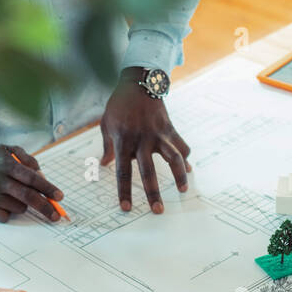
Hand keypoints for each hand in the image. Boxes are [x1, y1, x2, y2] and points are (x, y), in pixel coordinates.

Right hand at [0, 144, 63, 222]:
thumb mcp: (7, 149)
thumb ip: (26, 158)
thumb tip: (40, 173)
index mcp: (5, 163)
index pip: (31, 178)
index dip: (47, 188)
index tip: (59, 197)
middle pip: (27, 196)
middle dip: (44, 207)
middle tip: (55, 215)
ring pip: (18, 208)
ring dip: (22, 204)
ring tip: (11, 193)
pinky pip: (4, 217)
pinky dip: (7, 211)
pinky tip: (0, 201)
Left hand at [100, 67, 191, 212]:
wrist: (139, 80)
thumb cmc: (119, 104)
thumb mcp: (106, 124)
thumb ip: (107, 146)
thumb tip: (104, 164)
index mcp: (123, 140)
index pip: (123, 172)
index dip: (124, 191)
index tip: (126, 208)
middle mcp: (141, 139)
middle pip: (148, 171)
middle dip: (153, 193)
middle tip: (158, 211)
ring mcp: (158, 133)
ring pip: (172, 158)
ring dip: (178, 176)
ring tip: (182, 190)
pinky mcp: (170, 128)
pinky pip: (180, 145)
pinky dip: (184, 158)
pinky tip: (187, 170)